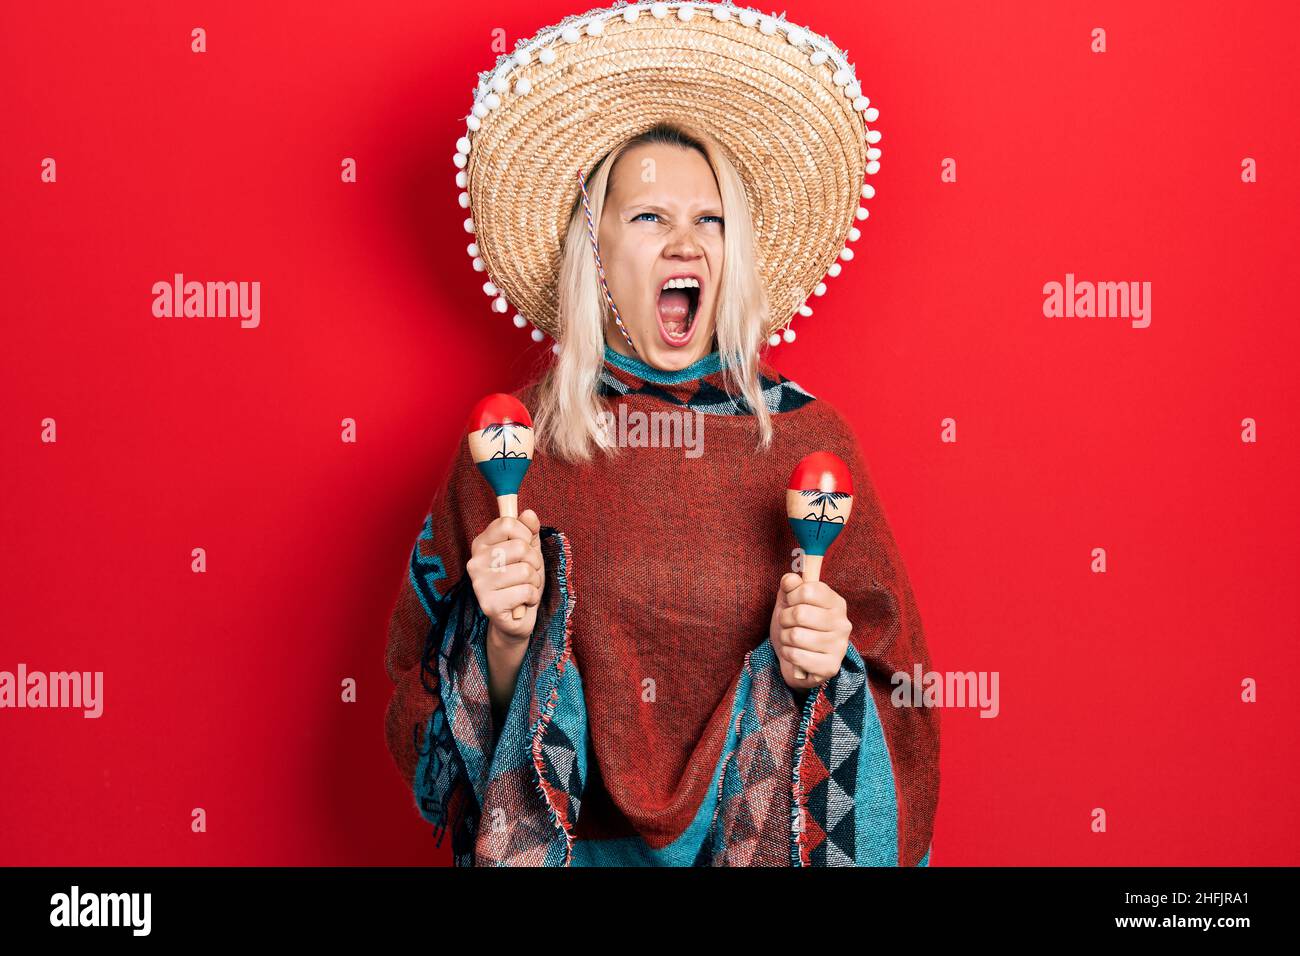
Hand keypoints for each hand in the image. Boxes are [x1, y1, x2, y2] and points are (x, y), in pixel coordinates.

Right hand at [466, 509, 543, 642]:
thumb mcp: (529, 552)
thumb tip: (528, 513)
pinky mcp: (489, 605)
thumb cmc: (521, 582)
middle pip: (520, 547)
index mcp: (481, 544)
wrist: (516, 619)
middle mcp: (475, 562)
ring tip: (524, 589)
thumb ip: (529, 531)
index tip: (526, 547)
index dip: (525, 534)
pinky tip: (523, 603)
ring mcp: (479, 584)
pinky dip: (532, 598)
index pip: (507, 523)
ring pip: (525, 571)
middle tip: (527, 574)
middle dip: (534, 562)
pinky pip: (526, 591)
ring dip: (534, 582)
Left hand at [769, 572, 851, 689]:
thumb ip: (790, 586)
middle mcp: (843, 624)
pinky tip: (793, 653)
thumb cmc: (795, 627)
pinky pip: (796, 656)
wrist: (797, 660)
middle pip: (800, 613)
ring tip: (790, 639)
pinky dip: (787, 654)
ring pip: (795, 636)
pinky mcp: (831, 667)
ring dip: (784, 638)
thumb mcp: (790, 602)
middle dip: (784, 619)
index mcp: (836, 603)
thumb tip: (790, 579)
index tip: (790, 602)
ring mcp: (839, 647)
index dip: (791, 596)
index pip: (808, 590)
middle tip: (787, 623)